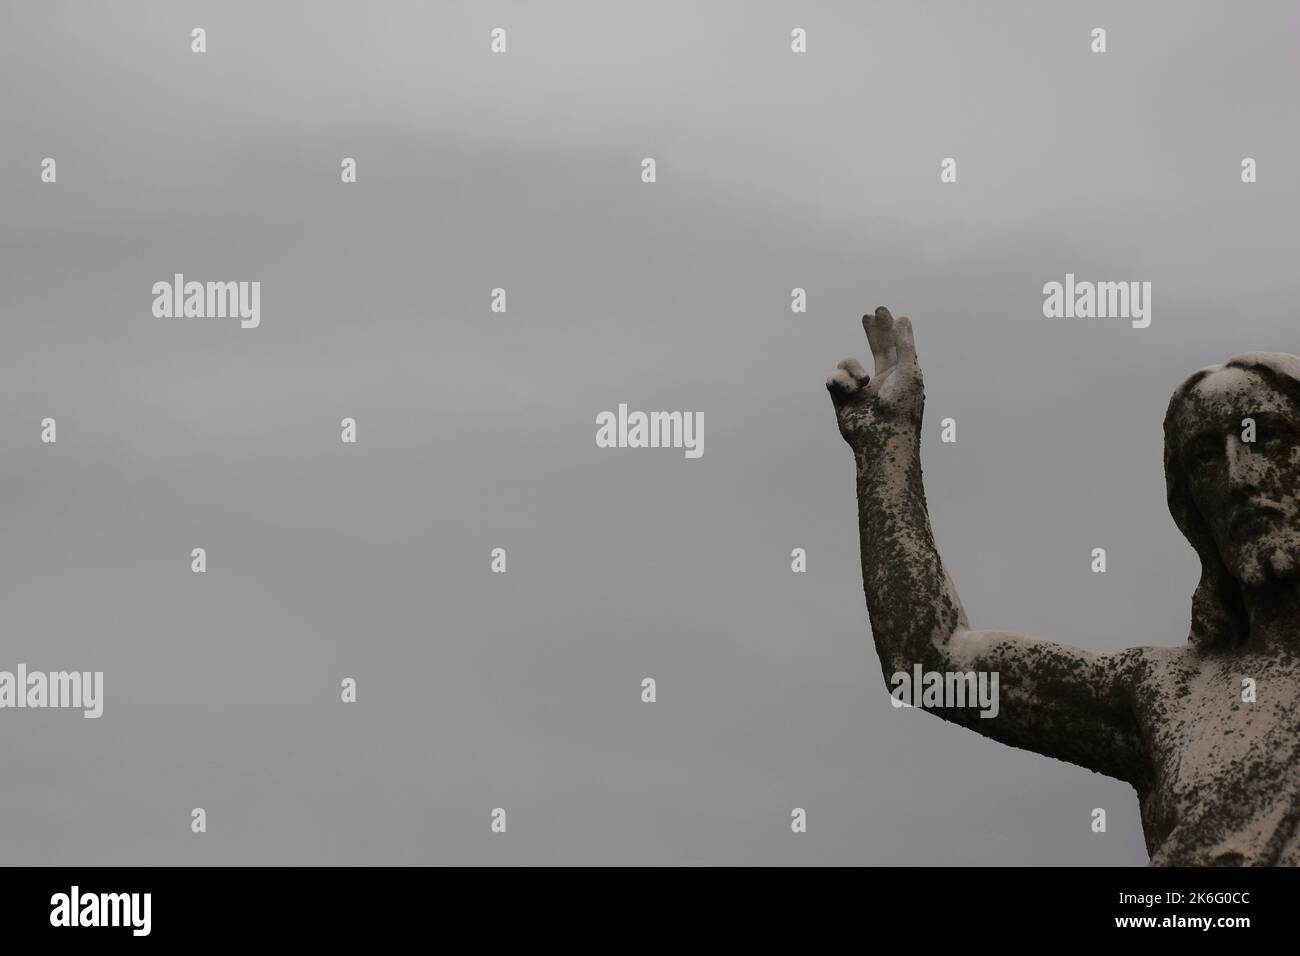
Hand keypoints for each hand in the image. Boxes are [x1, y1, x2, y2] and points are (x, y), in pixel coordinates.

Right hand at [826, 306, 923, 447]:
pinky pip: (833, 377)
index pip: (894, 346)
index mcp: (899, 375)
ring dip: (852, 367)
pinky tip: (850, 391)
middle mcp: (881, 381)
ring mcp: (859, 390)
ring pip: (847, 363)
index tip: (881, 310)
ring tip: (863, 382)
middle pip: (875, 349)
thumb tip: (903, 318)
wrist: (881, 437)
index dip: (888, 328)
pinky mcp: (840, 398)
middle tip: (867, 316)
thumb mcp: (908, 371)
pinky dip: (841, 381)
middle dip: (872, 333)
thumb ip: (904, 344)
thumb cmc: (901, 407)